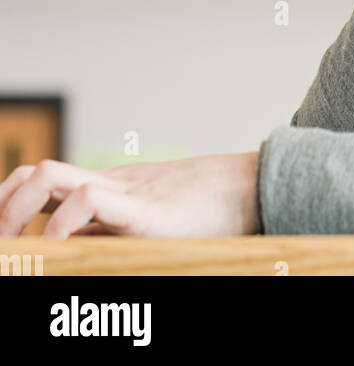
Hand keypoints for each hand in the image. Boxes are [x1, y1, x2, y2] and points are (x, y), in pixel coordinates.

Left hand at [0, 152, 259, 238]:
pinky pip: (85, 202)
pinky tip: (57, 248)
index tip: (1, 235)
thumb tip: (71, 256)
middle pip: (33, 175)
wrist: (250, 188)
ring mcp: (120, 192)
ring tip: (12, 245)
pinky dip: (60, 223)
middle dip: (3, 207)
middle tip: (0, 243)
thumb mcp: (147, 222)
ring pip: (47, 178)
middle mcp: (106, 184)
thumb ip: (111, 233)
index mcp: (106, 189)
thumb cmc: (206, 211)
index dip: (9, 205)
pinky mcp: (139, 209)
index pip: (41, 185)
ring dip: (16, 211)